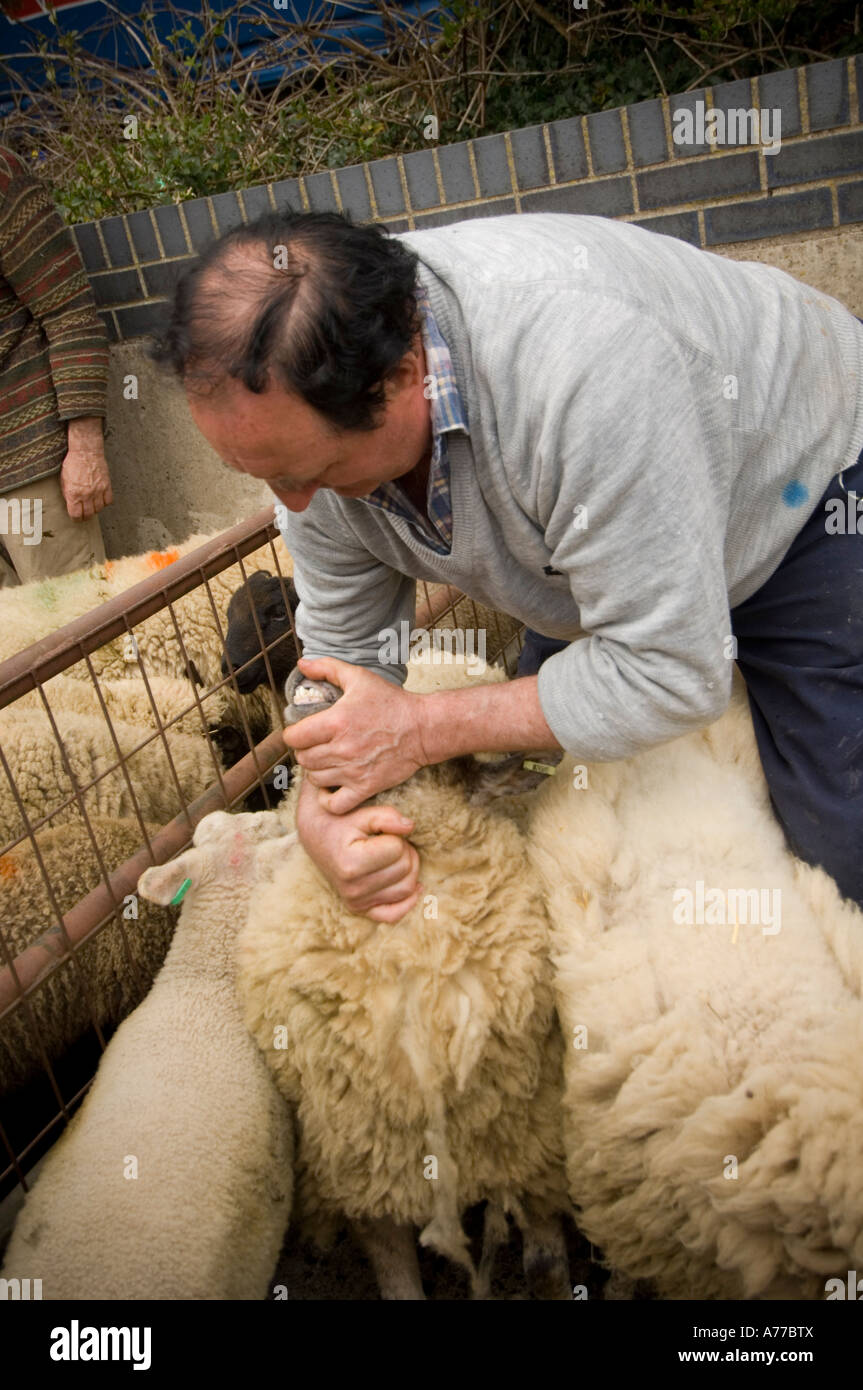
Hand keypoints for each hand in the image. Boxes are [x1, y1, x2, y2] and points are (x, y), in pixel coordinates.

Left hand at [60, 418, 112, 519]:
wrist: (86, 451)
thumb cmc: (73, 463)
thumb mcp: (64, 479)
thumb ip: (68, 494)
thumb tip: (71, 504)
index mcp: (73, 493)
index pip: (76, 515)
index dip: (75, 518)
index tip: (75, 517)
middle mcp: (86, 494)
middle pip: (89, 514)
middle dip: (85, 516)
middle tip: (84, 514)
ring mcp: (98, 491)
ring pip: (99, 509)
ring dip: (95, 509)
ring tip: (91, 505)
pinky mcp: (106, 486)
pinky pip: (108, 501)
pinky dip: (104, 502)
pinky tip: (100, 498)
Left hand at [283, 656, 429, 813]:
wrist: (423, 728)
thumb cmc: (391, 702)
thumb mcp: (359, 677)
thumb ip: (327, 668)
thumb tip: (302, 664)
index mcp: (335, 722)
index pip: (293, 737)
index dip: (292, 734)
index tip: (301, 732)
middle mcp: (341, 749)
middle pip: (302, 759)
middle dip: (304, 751)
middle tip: (314, 746)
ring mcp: (353, 771)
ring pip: (315, 779)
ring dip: (316, 771)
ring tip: (325, 762)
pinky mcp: (366, 787)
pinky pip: (335, 803)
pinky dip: (329, 799)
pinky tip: (333, 787)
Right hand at [297, 779, 420, 922]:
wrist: (314, 836)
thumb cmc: (339, 821)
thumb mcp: (360, 812)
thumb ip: (386, 816)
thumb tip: (410, 827)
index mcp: (350, 864)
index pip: (398, 849)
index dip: (396, 835)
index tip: (384, 829)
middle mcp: (352, 888)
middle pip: (405, 869)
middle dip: (405, 849)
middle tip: (391, 839)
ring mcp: (355, 901)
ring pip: (406, 889)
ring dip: (409, 868)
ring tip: (394, 854)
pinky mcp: (359, 908)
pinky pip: (393, 915)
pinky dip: (408, 901)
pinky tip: (415, 885)